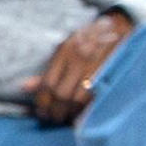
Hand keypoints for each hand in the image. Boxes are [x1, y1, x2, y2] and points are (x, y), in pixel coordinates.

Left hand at [28, 11, 134, 125]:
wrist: (120, 27)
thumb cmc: (88, 40)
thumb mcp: (65, 48)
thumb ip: (47, 70)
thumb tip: (24, 87)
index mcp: (65, 51)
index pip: (47, 84)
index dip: (42, 103)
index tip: (42, 112)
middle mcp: (81, 57)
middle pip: (61, 94)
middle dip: (55, 111)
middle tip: (53, 118)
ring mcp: (98, 66)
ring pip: (78, 99)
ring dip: (70, 113)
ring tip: (66, 117)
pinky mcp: (112, 74)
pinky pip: (95, 98)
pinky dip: (87, 110)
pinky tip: (82, 114)